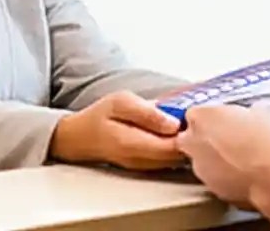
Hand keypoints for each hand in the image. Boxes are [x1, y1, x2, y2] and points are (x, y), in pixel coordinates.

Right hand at [49, 91, 184, 169]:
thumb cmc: (100, 116)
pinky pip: (168, 159)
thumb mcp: (121, 102)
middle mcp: (141, 161)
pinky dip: (174, 145)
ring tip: (179, 122)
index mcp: (134, 144)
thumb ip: (148, 113)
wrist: (80, 137)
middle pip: (178, 155)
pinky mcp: (146, 166)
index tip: (190, 116)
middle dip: (188, 137)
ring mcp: (144, 166)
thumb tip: (174, 123)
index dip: (188, 132)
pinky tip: (171, 131)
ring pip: (175, 159)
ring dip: (182, 142)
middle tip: (187, 117)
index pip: (174, 147)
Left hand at [177, 104, 269, 209]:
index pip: (195, 114)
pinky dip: (224, 176)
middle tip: (227, 138)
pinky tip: (243, 173)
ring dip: (214, 158)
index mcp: (202, 117)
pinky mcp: (212, 188)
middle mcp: (193, 142)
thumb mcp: (262, 112)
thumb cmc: (266, 139)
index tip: (225, 120)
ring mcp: (200, 168)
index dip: (211, 117)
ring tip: (239, 158)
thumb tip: (255, 114)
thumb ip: (248, 112)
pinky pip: (214, 178)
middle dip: (203, 138)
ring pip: (201, 160)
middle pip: (189, 138)